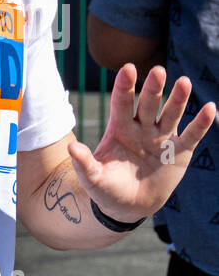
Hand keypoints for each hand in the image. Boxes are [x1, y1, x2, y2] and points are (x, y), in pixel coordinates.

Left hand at [69, 64, 215, 221]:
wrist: (130, 206)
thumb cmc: (107, 189)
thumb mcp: (93, 179)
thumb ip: (84, 163)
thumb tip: (71, 148)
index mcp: (120, 129)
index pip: (121, 103)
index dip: (125, 86)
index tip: (128, 68)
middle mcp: (142, 128)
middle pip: (148, 104)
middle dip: (153, 88)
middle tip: (158, 71)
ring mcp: (162, 137)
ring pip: (171, 113)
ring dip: (178, 99)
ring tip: (184, 82)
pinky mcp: (180, 150)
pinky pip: (192, 134)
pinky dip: (201, 122)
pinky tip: (210, 108)